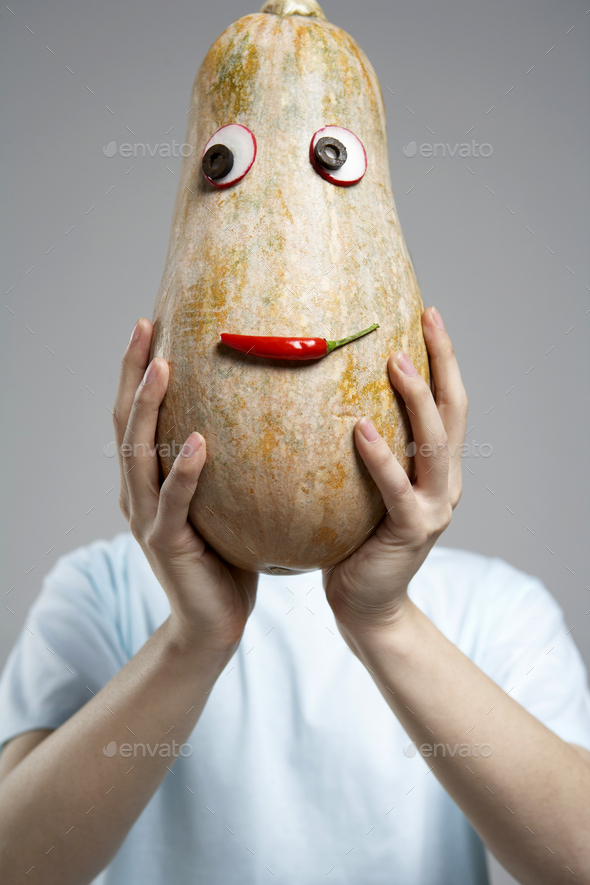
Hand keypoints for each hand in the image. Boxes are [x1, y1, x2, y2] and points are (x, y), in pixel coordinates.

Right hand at [113, 318, 257, 650]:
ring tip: (162, 365)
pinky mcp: (166, 543)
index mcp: (149, 481)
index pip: (138, 416)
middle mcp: (137, 493)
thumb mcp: (227, 503)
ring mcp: (147, 518)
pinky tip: (199, 440)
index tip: (151, 325)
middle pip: (127, 423)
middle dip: (134, 373)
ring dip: (150, 407)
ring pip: (139, 454)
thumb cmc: (227, 559)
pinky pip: (174, 501)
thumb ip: (230, 468)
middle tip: (145, 327)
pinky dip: (184, 470)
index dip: (138, 371)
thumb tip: (270, 417)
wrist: (214, 624)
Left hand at [323, 306, 467, 638]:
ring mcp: (433, 508)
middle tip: (427, 319)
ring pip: (433, 443)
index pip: (447, 403)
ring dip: (417, 399)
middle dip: (442, 362)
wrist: (365, 603)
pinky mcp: (412, 531)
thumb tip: (320, 399)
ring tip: (396, 361)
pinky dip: (381, 457)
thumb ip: (362, 452)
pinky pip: (397, 489)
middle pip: (453, 411)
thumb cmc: (355, 541)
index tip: (429, 315)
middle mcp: (445, 483)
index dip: (443, 359)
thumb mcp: (363, 489)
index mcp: (436, 468)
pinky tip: (359, 427)